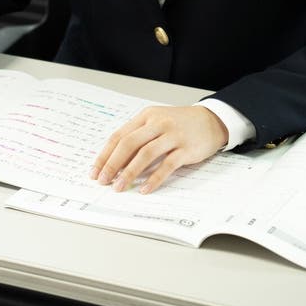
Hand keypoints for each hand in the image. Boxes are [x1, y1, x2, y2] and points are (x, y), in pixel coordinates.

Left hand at [89, 105, 227, 194]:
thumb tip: (116, 161)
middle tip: (103, 181)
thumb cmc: (179, 123)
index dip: (105, 154)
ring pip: (145, 154)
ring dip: (129, 172)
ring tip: (119, 187)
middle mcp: (157, 123)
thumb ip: (138, 136)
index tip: (95, 171)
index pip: (119, 136)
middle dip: (113, 164)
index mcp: (146, 116)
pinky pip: (166, 165)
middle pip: (129, 144)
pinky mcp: (185, 149)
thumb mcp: (156, 122)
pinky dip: (154, 178)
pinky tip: (144, 189)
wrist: (210, 120)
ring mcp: (172, 135)